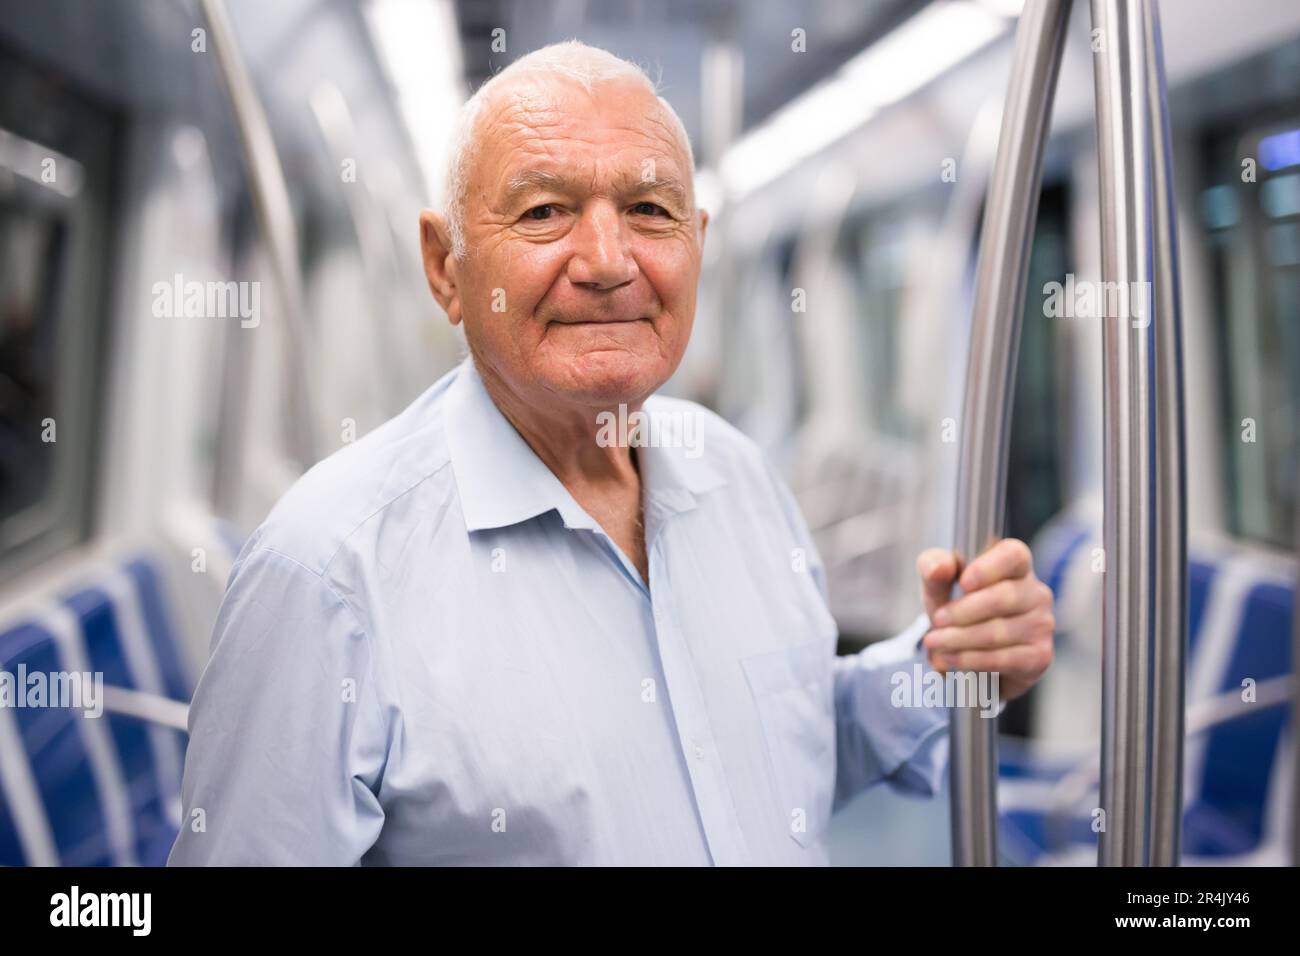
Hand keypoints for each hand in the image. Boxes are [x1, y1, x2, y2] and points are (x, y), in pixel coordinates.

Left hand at [915, 539, 1054, 700]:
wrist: (968, 650)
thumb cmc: (957, 607)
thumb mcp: (938, 585)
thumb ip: (933, 566)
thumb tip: (940, 567)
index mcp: (1014, 565)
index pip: (1013, 555)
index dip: (988, 569)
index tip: (963, 583)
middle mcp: (1035, 592)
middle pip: (1003, 598)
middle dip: (963, 612)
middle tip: (937, 620)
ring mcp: (1042, 624)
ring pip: (999, 632)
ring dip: (960, 639)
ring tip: (935, 642)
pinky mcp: (1040, 655)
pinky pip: (1005, 658)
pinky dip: (971, 660)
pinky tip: (950, 658)